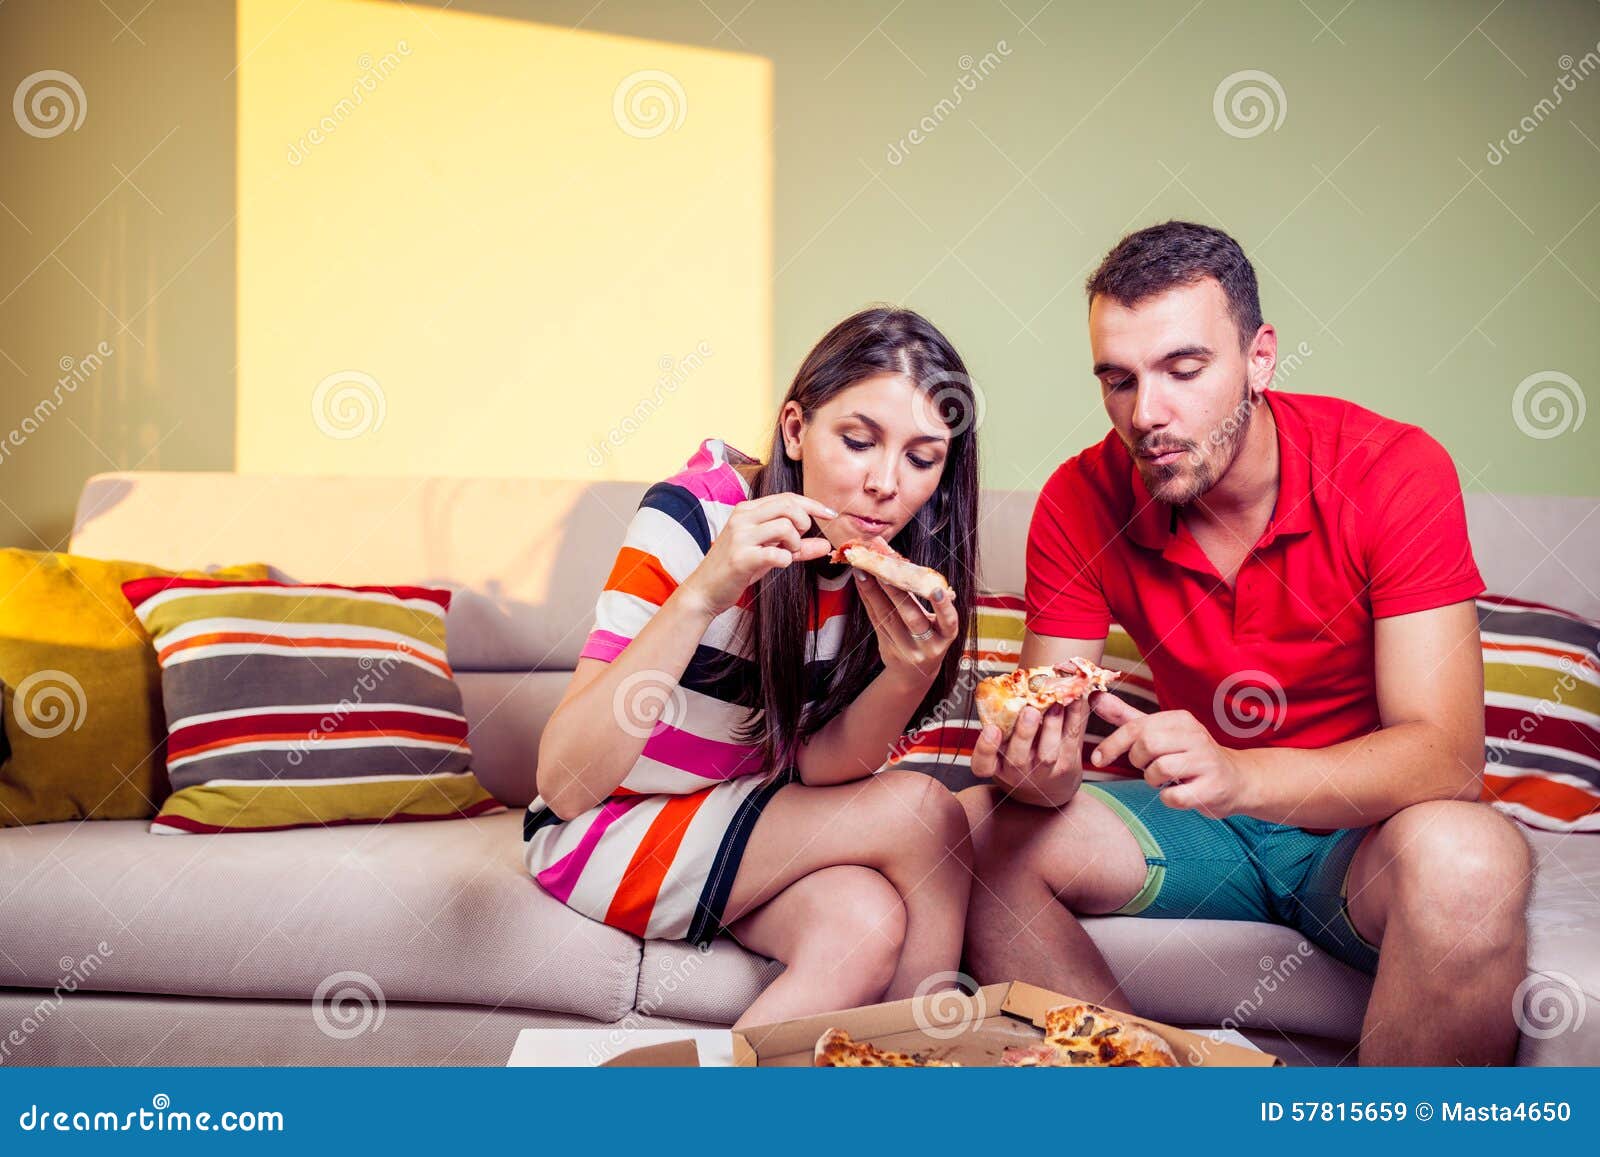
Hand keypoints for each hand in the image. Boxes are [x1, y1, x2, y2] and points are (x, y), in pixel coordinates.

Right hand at [681, 493, 837, 615]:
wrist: (704, 591)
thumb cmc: (736, 570)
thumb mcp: (768, 553)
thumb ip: (797, 547)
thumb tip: (826, 545)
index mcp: (747, 511)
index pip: (787, 498)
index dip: (813, 505)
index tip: (830, 514)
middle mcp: (742, 518)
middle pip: (789, 506)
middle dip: (804, 522)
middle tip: (798, 541)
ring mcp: (740, 537)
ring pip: (785, 526)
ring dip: (795, 543)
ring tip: (786, 554)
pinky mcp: (741, 558)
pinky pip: (777, 553)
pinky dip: (785, 560)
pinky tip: (778, 564)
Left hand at [854, 572, 958, 685]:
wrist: (914, 673)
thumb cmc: (929, 638)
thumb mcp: (939, 626)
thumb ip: (930, 602)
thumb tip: (910, 568)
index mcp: (945, 636)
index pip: (948, 621)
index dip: (943, 605)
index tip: (936, 589)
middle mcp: (927, 645)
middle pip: (911, 618)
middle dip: (896, 592)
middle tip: (883, 570)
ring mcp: (905, 649)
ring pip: (888, 618)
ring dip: (873, 592)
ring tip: (863, 571)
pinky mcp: (887, 647)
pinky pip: (875, 620)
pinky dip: (867, 599)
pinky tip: (861, 583)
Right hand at [970, 694, 1092, 807]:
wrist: (1049, 782)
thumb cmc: (1020, 751)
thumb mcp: (1004, 742)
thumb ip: (1003, 720)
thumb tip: (1011, 683)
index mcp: (995, 765)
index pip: (982, 764)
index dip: (985, 748)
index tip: (991, 729)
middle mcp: (1016, 773)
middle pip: (1017, 758)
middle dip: (1025, 733)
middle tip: (1030, 710)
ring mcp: (1042, 773)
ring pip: (1047, 753)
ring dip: (1053, 726)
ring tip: (1056, 703)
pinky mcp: (1065, 767)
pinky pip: (1070, 742)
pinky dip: (1074, 719)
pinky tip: (1076, 700)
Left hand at [1090, 694, 1251, 817]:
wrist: (1235, 780)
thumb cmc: (1188, 755)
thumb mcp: (1159, 732)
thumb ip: (1126, 717)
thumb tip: (1094, 697)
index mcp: (1180, 719)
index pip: (1136, 726)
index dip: (1112, 744)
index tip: (1098, 759)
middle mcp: (1196, 735)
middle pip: (1146, 746)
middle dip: (1138, 761)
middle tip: (1148, 766)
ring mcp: (1206, 761)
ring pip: (1159, 770)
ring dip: (1153, 780)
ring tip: (1165, 778)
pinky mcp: (1212, 787)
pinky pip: (1174, 796)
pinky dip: (1168, 798)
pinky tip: (1179, 792)